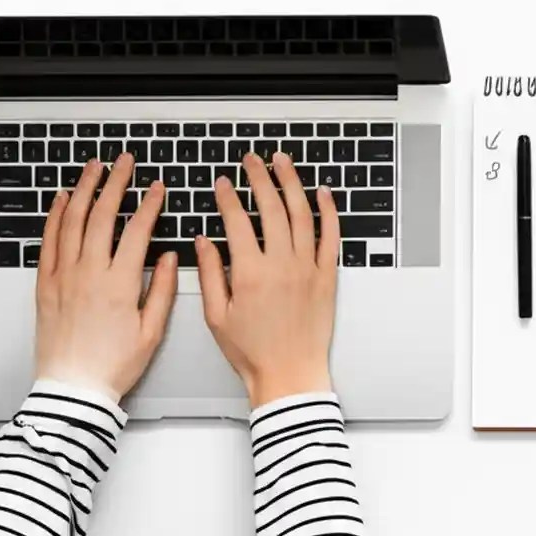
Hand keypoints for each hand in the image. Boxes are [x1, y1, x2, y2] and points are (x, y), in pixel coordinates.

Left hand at [34, 155, 178, 401]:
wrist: (73, 388)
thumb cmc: (113, 365)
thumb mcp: (151, 331)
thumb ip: (161, 289)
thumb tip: (168, 256)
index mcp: (119, 284)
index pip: (137, 230)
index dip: (149, 204)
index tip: (157, 188)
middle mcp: (88, 273)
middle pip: (101, 215)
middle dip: (115, 182)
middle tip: (124, 162)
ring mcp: (63, 276)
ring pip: (71, 220)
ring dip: (83, 189)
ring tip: (93, 168)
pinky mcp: (44, 285)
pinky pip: (48, 241)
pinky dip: (54, 216)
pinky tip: (61, 199)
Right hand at [197, 151, 341, 408]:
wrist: (290, 375)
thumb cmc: (252, 352)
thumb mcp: (217, 316)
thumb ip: (211, 273)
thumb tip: (204, 241)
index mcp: (251, 273)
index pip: (237, 221)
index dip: (227, 197)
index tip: (222, 183)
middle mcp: (282, 265)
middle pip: (271, 208)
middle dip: (259, 178)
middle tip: (252, 160)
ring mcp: (308, 268)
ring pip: (302, 214)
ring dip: (291, 183)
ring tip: (282, 163)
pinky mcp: (327, 277)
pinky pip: (331, 236)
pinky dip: (328, 211)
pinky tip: (322, 193)